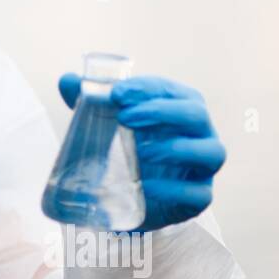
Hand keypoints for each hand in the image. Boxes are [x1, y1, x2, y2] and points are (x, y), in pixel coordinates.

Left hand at [58, 73, 225, 232]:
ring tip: (140, 151)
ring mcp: (203, 168)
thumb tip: (66, 80)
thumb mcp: (108, 126)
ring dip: (175, 148)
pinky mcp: (199, 198)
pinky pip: (198, 194)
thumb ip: (91, 102)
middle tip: (124, 118)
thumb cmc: (129, 149)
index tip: (117, 94)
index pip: (172, 90)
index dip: (146, 89)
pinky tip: (146, 187)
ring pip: (211, 152)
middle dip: (160, 112)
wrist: (135, 198)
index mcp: (181, 108)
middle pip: (196, 114)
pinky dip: (173, 189)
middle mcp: (200, 134)